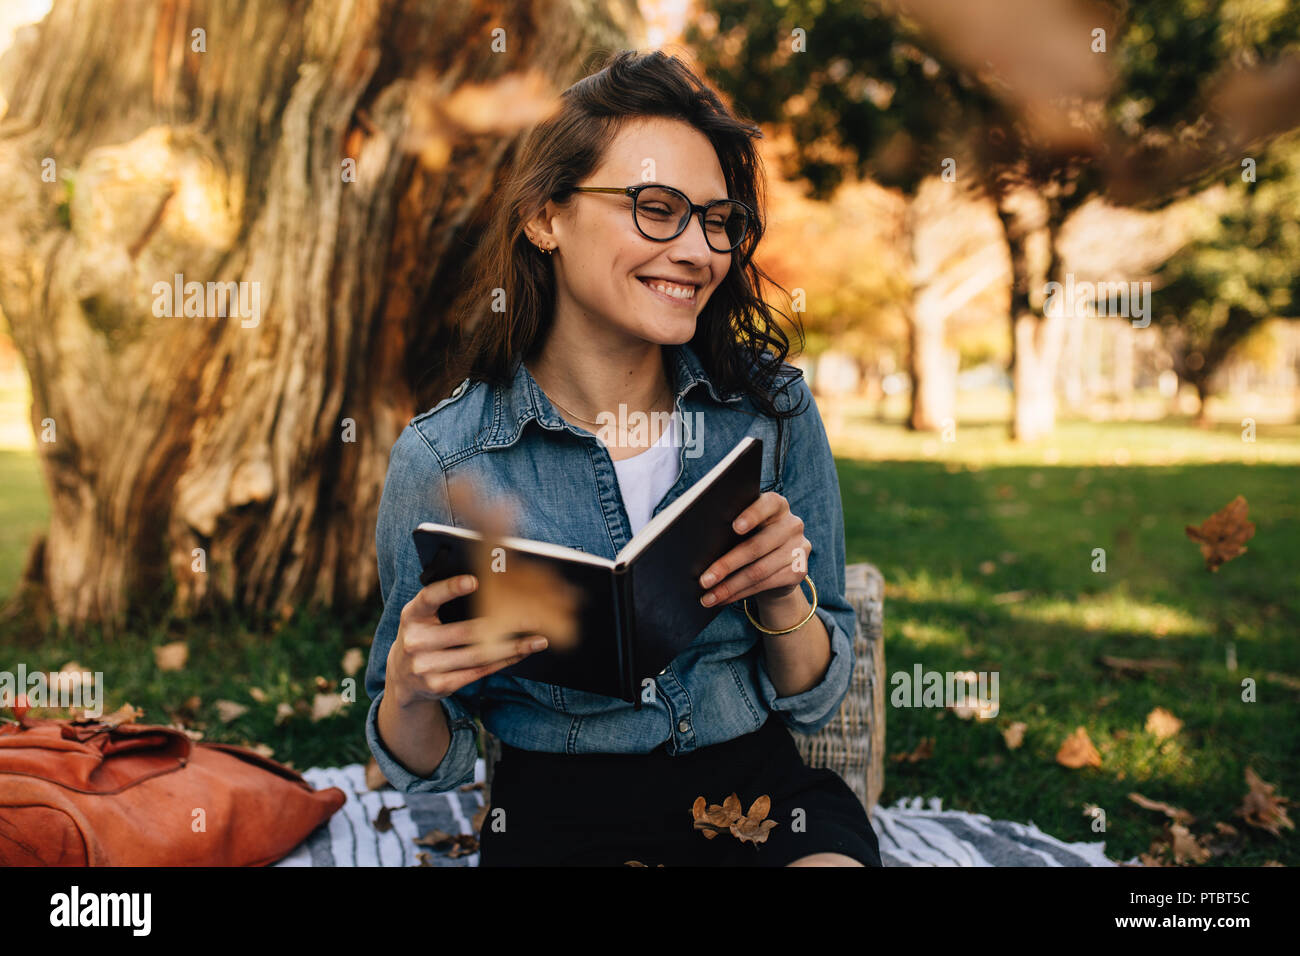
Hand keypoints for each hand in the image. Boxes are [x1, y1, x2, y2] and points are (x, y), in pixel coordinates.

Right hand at [386, 573, 548, 708]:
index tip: (474, 581)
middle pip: (465, 632)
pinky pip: (479, 671)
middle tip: (533, 616)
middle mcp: (415, 642)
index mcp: (412, 616)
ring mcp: (426, 667)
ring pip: (478, 655)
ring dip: (513, 647)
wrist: (403, 677)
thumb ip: (443, 602)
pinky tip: (521, 653)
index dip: (450, 589)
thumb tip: (490, 586)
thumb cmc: (423, 635)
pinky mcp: (440, 685)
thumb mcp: (423, 617)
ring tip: (538, 640)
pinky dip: (504, 661)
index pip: (429, 598)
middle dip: (502, 624)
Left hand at [697, 491, 810, 609]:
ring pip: (758, 571)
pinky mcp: (799, 571)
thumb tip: (699, 548)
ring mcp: (799, 548)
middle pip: (757, 546)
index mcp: (777, 505)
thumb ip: (731, 527)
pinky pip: (765, 584)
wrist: (777, 563)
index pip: (767, 504)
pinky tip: (723, 599)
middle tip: (704, 580)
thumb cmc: (750, 537)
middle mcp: (792, 524)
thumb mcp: (744, 527)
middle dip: (726, 565)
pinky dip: (739, 594)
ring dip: (729, 587)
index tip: (735, 527)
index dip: (752, 515)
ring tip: (708, 597)